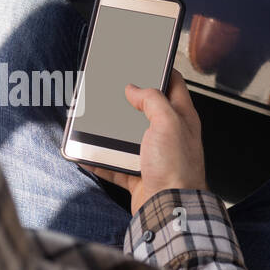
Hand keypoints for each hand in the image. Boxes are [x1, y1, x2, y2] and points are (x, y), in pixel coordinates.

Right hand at [82, 69, 207, 214]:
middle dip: (126, 102)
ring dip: (109, 132)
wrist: (170, 209)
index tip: (143, 61)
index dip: (160, 70)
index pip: (174, 85)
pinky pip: (114, 164)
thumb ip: (152, 100)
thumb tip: (135, 88)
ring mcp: (153, 156)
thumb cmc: (177, 168)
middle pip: (145, 111)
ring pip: (127, 138)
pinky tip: (87, 154)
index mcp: (181, 118)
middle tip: (109, 91)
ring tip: (93, 121)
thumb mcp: (168, 122)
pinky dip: (100, 160)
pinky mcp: (139, 175)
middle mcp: (168, 136)